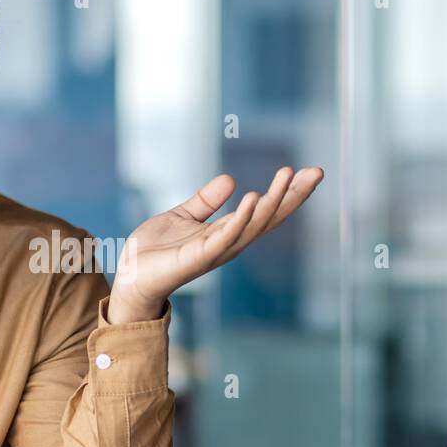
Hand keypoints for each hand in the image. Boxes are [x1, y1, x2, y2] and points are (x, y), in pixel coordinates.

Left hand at [108, 166, 323, 323]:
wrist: (130, 275)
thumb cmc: (156, 250)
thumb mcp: (184, 215)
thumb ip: (206, 200)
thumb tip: (231, 179)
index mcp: (228, 231)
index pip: (266, 210)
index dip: (289, 192)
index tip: (310, 171)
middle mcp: (229, 242)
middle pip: (270, 217)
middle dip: (294, 195)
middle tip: (316, 172)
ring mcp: (216, 251)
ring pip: (253, 224)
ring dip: (273, 201)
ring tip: (287, 176)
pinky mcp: (198, 257)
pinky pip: (225, 236)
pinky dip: (241, 218)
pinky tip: (254, 197)